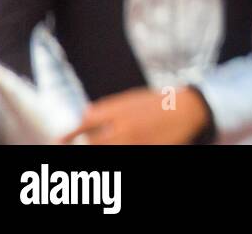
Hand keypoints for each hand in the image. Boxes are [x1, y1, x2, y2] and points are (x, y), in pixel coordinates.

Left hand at [58, 86, 209, 144]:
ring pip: (105, 150)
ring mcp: (135, 142)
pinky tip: (117, 147)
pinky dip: (117, 154)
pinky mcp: (145, 150)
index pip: (87, 121)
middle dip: (86, 143)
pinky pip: (124, 153)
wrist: (189, 110)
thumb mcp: (133, 98)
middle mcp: (125, 127)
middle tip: (78, 144)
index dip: (72, 132)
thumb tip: (84, 114)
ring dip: (99, 147)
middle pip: (93, 141)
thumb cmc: (159, 102)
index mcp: (121, 110)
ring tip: (96, 145)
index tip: (62, 139)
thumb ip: (109, 106)